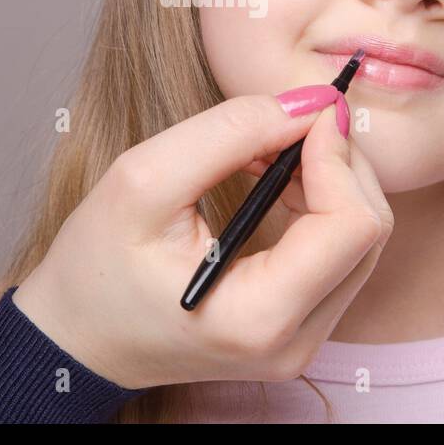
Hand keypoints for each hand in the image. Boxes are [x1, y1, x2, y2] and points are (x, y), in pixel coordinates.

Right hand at [12, 90, 392, 390]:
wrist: (74, 338)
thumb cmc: (93, 268)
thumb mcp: (141, 180)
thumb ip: (228, 133)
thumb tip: (308, 102)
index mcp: (258, 318)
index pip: (352, 225)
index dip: (337, 154)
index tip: (302, 110)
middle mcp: (294, 342)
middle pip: (369, 230)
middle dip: (337, 160)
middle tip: (282, 120)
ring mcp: (301, 341)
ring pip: (363, 238)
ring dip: (330, 177)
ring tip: (267, 148)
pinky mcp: (299, 327)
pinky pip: (341, 252)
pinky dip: (319, 201)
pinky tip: (275, 176)